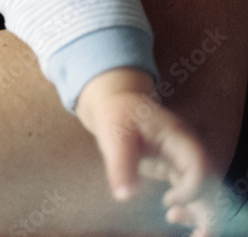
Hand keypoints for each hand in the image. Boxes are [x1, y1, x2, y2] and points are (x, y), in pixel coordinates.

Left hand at [77, 69, 223, 236]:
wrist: (117, 103)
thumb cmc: (117, 113)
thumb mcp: (114, 133)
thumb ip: (120, 163)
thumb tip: (124, 196)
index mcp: (178, 137)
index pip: (200, 166)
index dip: (192, 189)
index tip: (168, 203)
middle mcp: (188, 151)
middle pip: (212, 184)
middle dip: (210, 212)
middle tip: (198, 236)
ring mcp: (184, 161)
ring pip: (207, 193)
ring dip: (204, 216)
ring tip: (194, 236)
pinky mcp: (177, 170)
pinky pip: (194, 194)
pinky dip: (192, 210)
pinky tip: (173, 217)